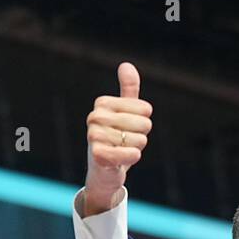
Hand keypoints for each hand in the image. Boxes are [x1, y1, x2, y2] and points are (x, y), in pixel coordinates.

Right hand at [83, 61, 152, 215]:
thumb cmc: (117, 141)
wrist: (104, 172)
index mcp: (102, 103)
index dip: (145, 122)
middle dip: (142, 136)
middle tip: (129, 143)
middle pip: (143, 124)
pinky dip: (133, 157)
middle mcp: (95, 117)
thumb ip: (128, 91)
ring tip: (124, 151)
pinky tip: (128, 157)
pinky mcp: (98, 155)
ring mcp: (94, 136)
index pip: (144, 109)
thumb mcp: (125, 114)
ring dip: (136, 149)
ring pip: (138, 140)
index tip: (132, 129)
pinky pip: (130, 153)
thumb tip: (126, 65)